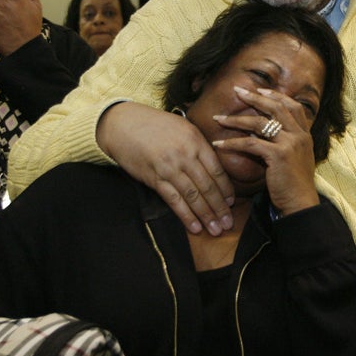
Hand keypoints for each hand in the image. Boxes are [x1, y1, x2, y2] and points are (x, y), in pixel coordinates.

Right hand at [97, 102, 235, 234]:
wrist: (124, 124)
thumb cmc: (156, 125)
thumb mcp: (184, 127)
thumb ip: (200, 146)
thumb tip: (216, 168)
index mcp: (195, 141)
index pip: (216, 170)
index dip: (226, 189)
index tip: (232, 203)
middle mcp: (185, 156)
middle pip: (207, 186)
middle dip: (220, 208)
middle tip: (228, 224)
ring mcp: (169, 168)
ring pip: (193, 196)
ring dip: (206, 215)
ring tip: (216, 230)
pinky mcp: (154, 179)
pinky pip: (173, 200)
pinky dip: (185, 215)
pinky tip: (194, 227)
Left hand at [211, 86, 318, 213]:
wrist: (301, 203)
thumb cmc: (294, 185)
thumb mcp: (294, 159)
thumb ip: (282, 142)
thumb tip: (258, 130)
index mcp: (305, 134)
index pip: (292, 106)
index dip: (275, 95)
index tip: (259, 89)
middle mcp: (299, 135)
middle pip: (276, 107)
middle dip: (255, 97)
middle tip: (237, 91)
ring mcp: (290, 143)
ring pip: (260, 123)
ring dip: (236, 119)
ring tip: (219, 118)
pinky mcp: (278, 155)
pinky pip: (250, 143)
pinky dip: (232, 142)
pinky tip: (219, 143)